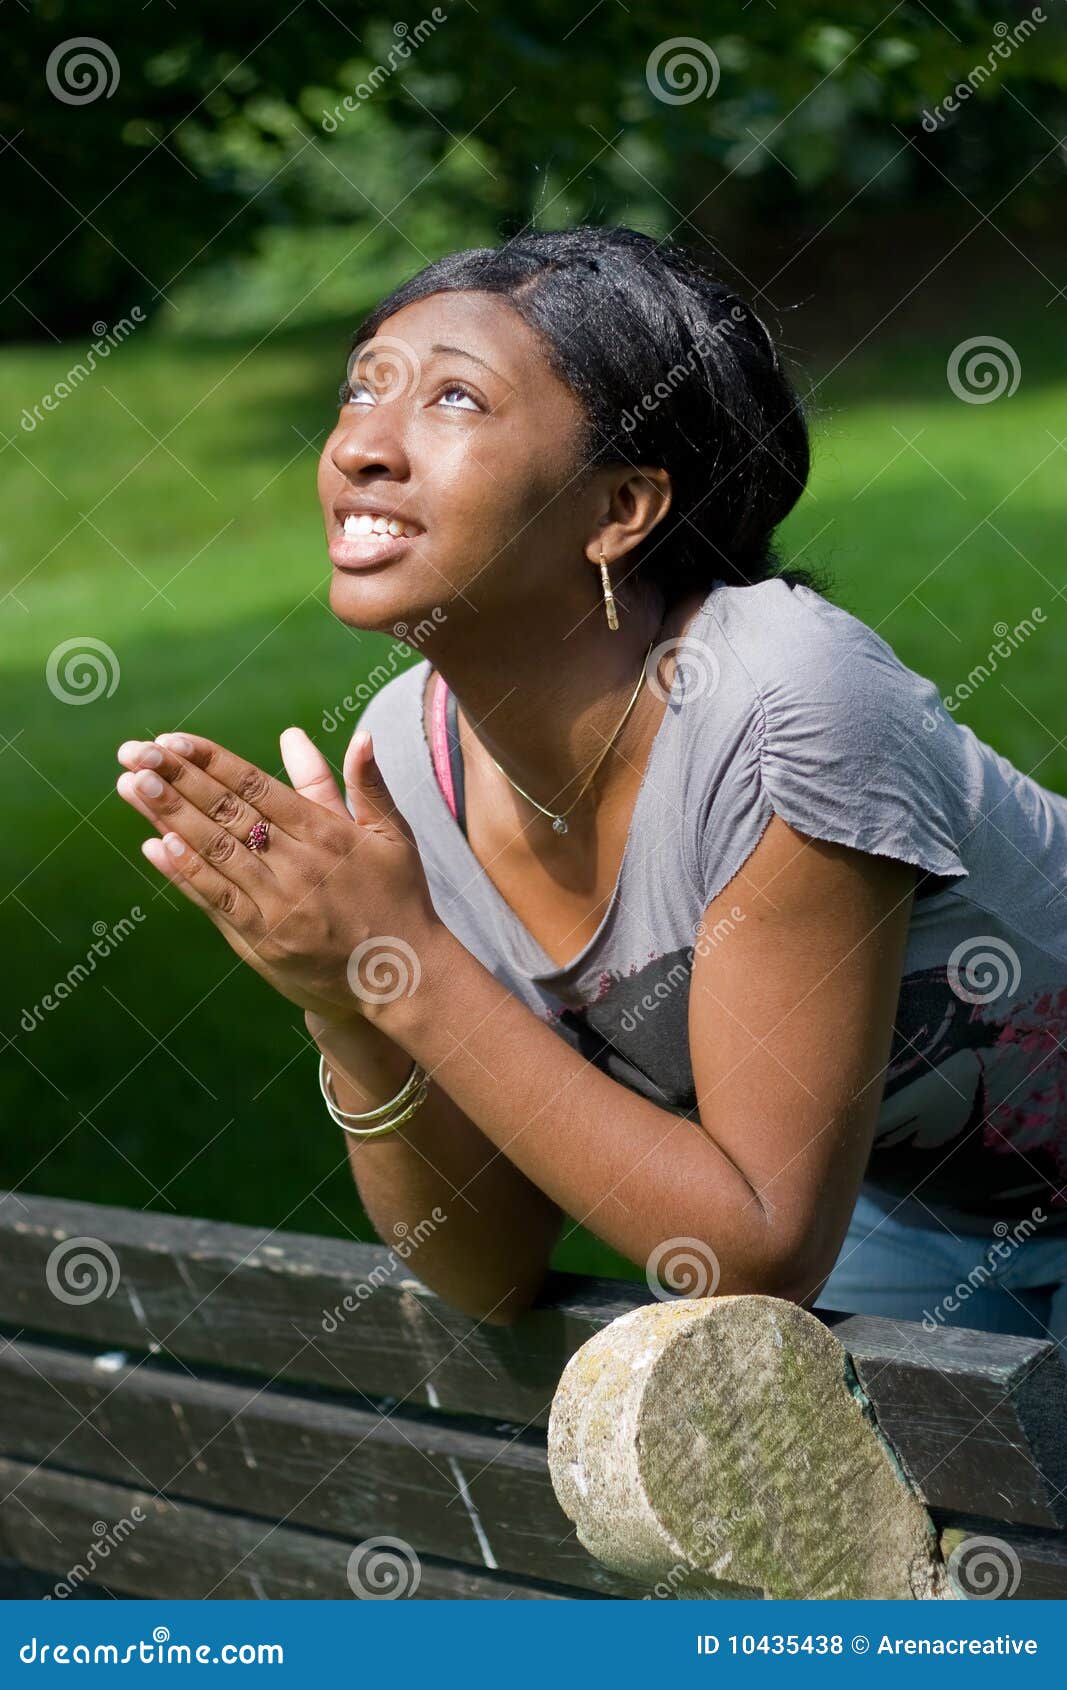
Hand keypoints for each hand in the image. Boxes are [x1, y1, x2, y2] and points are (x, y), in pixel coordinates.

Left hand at [115, 725, 440, 1020]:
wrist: (400, 976)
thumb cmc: (397, 899)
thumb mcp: (391, 836)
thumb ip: (365, 785)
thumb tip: (359, 735)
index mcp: (326, 831)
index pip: (256, 785)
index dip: (211, 761)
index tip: (172, 740)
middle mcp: (298, 862)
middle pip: (227, 811)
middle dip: (176, 778)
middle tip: (134, 752)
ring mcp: (278, 901)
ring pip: (215, 849)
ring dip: (169, 815)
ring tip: (132, 785)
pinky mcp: (264, 937)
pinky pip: (218, 898)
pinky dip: (186, 872)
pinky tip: (157, 845)